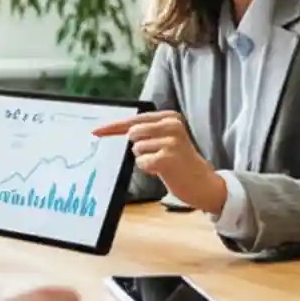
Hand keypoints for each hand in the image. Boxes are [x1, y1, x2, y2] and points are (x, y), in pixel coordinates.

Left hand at [92, 111, 225, 213]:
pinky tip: (163, 170)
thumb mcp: (164, 140)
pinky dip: (148, 168)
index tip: (96, 131)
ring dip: (144, 159)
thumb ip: (143, 132)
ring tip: (162, 162)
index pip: (134, 119)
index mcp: (169, 117)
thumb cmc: (178, 162)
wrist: (203, 183)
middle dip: (137, 147)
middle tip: (155, 155)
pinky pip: (141, 162)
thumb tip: (111, 130)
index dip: (113, 126)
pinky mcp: (168, 157)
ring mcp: (171, 141)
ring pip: (136, 148)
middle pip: (132, 133)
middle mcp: (172, 125)